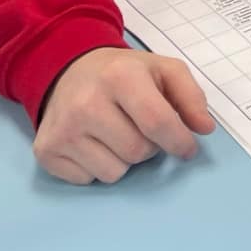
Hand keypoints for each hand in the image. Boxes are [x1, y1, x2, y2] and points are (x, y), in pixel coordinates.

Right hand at [34, 47, 214, 184]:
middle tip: (141, 128)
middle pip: (138, 152)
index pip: (157, 122)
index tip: (187, 148)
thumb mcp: (163, 70)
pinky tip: (93, 142)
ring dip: (124, 159)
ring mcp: (62, 129)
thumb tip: (204, 129)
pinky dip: (98, 167)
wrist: (69, 70)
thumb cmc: (124, 73)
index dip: (179, 141)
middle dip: (149, 146)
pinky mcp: (46, 151)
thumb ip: (191, 96)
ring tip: (116, 133)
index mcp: (120, 76)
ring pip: (114, 172)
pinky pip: (88, 181)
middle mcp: (86, 103)